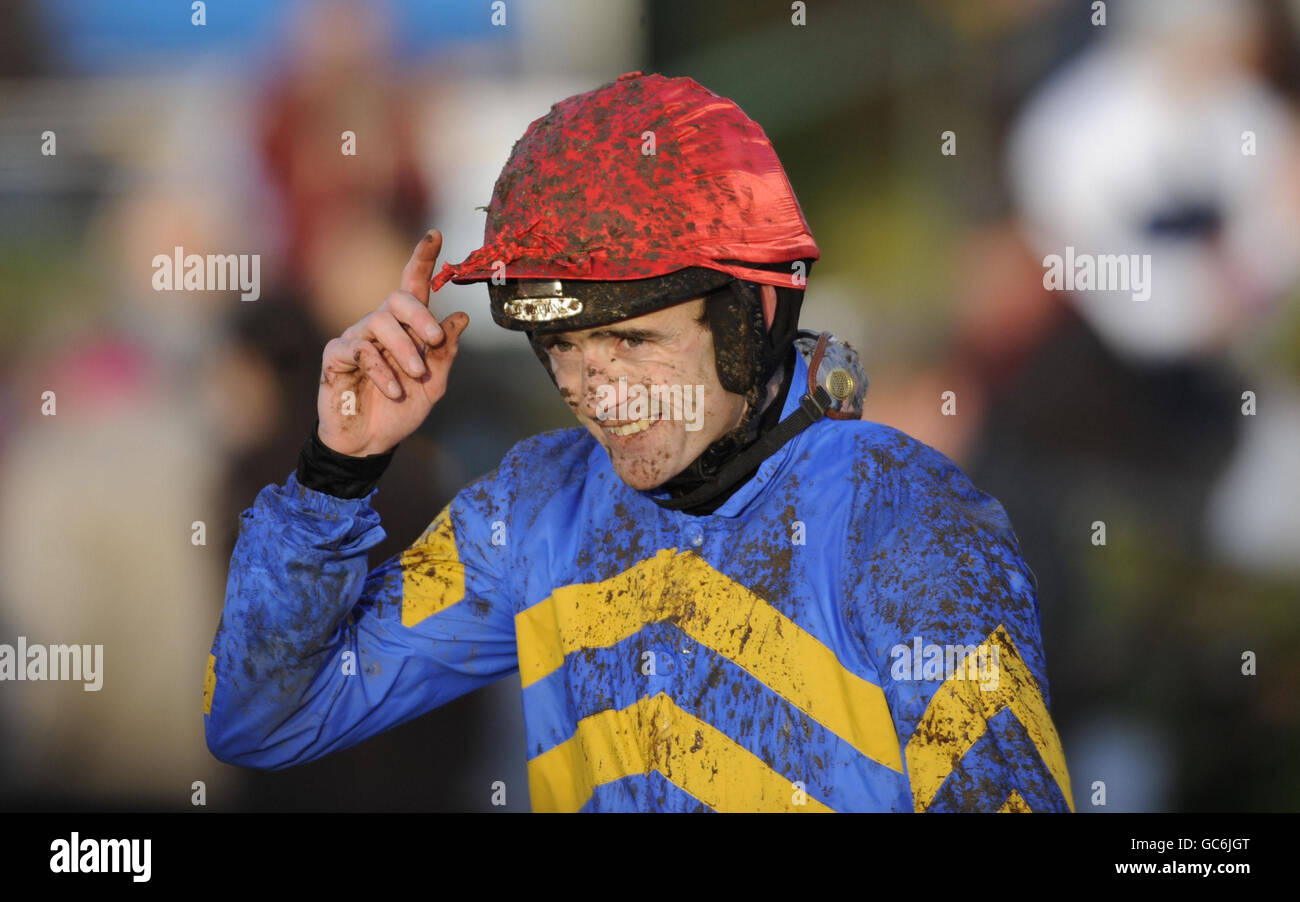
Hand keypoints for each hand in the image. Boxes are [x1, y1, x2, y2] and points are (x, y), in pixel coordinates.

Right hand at [316, 229, 467, 456]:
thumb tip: (462, 317)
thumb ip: (446, 353)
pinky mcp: (336, 357)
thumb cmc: (401, 409)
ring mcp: (356, 339)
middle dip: (420, 317)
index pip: (413, 286)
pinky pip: (358, 351)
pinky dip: (380, 371)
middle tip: (435, 342)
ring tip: (414, 376)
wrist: (371, 443)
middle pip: (397, 299)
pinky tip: (393, 390)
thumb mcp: (434, 384)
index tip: (436, 236)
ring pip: (379, 324)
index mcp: (406, 328)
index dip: (422, 259)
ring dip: (403, 350)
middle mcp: (380, 326)